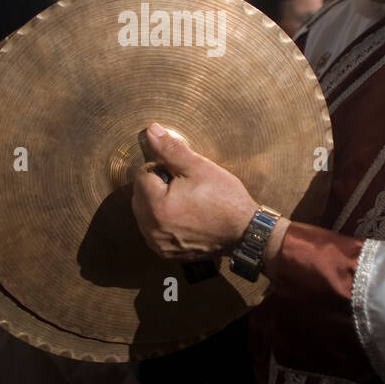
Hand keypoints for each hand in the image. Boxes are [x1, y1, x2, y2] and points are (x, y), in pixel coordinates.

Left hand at [131, 123, 257, 260]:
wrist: (245, 232)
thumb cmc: (225, 199)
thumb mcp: (199, 168)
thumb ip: (171, 149)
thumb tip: (151, 131)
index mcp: (157, 207)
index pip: (142, 175)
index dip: (162, 169)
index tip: (182, 175)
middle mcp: (153, 229)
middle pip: (139, 194)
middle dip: (156, 186)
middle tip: (184, 187)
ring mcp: (158, 243)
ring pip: (144, 212)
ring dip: (157, 203)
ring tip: (185, 202)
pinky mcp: (165, 252)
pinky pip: (152, 229)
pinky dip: (162, 220)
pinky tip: (183, 216)